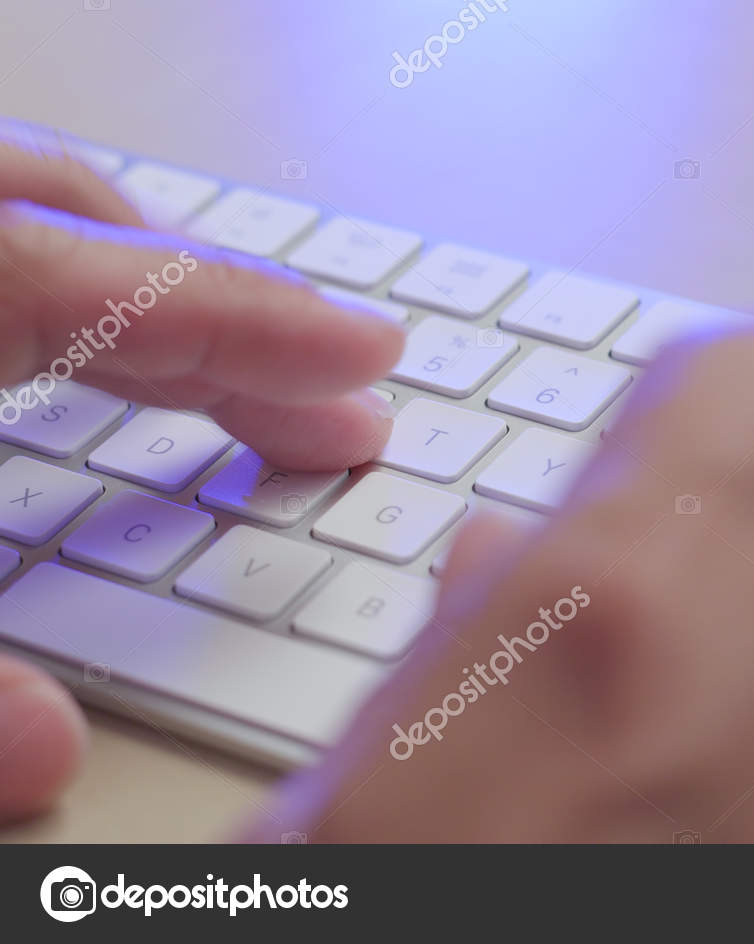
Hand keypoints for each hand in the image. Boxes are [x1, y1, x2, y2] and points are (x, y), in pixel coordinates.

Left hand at [0, 137, 404, 822]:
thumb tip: (53, 759)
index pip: (112, 283)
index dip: (259, 322)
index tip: (372, 352)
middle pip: (83, 238)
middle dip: (233, 322)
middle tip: (338, 402)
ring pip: (40, 244)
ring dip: (160, 321)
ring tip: (248, 397)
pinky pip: (4, 280)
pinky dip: (74, 323)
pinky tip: (97, 390)